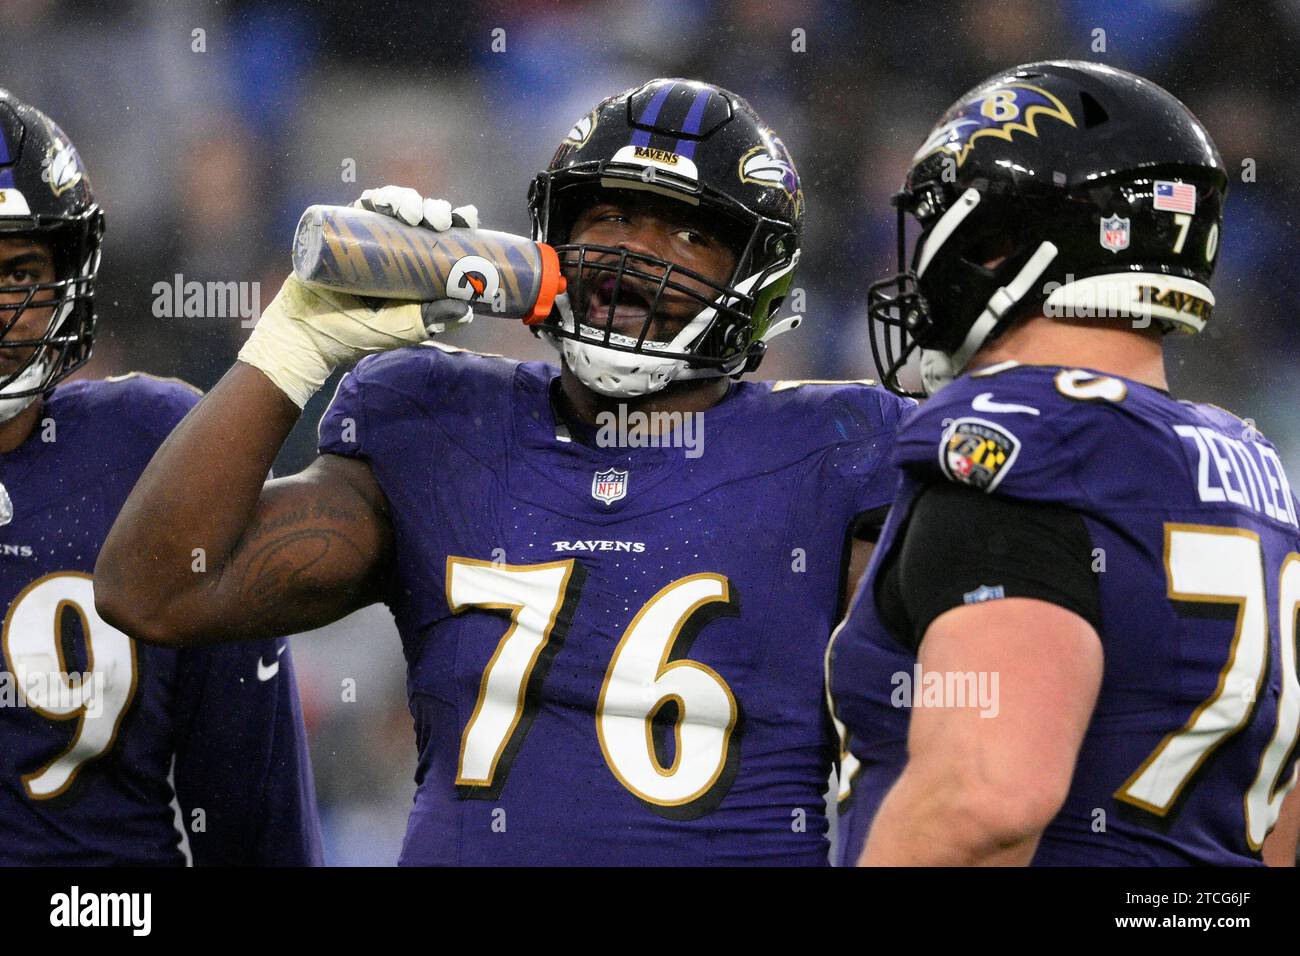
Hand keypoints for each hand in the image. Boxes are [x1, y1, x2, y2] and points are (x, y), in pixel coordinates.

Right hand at [354, 185, 482, 333]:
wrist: (311, 335)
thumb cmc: (360, 334)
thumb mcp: (405, 328)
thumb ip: (433, 319)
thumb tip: (467, 309)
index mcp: (417, 266)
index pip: (443, 237)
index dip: (459, 222)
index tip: (468, 219)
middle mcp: (396, 246)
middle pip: (423, 216)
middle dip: (436, 209)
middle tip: (439, 221)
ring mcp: (369, 236)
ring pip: (395, 205)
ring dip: (408, 199)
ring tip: (411, 214)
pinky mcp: (343, 229)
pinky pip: (363, 206)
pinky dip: (377, 197)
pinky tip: (386, 203)